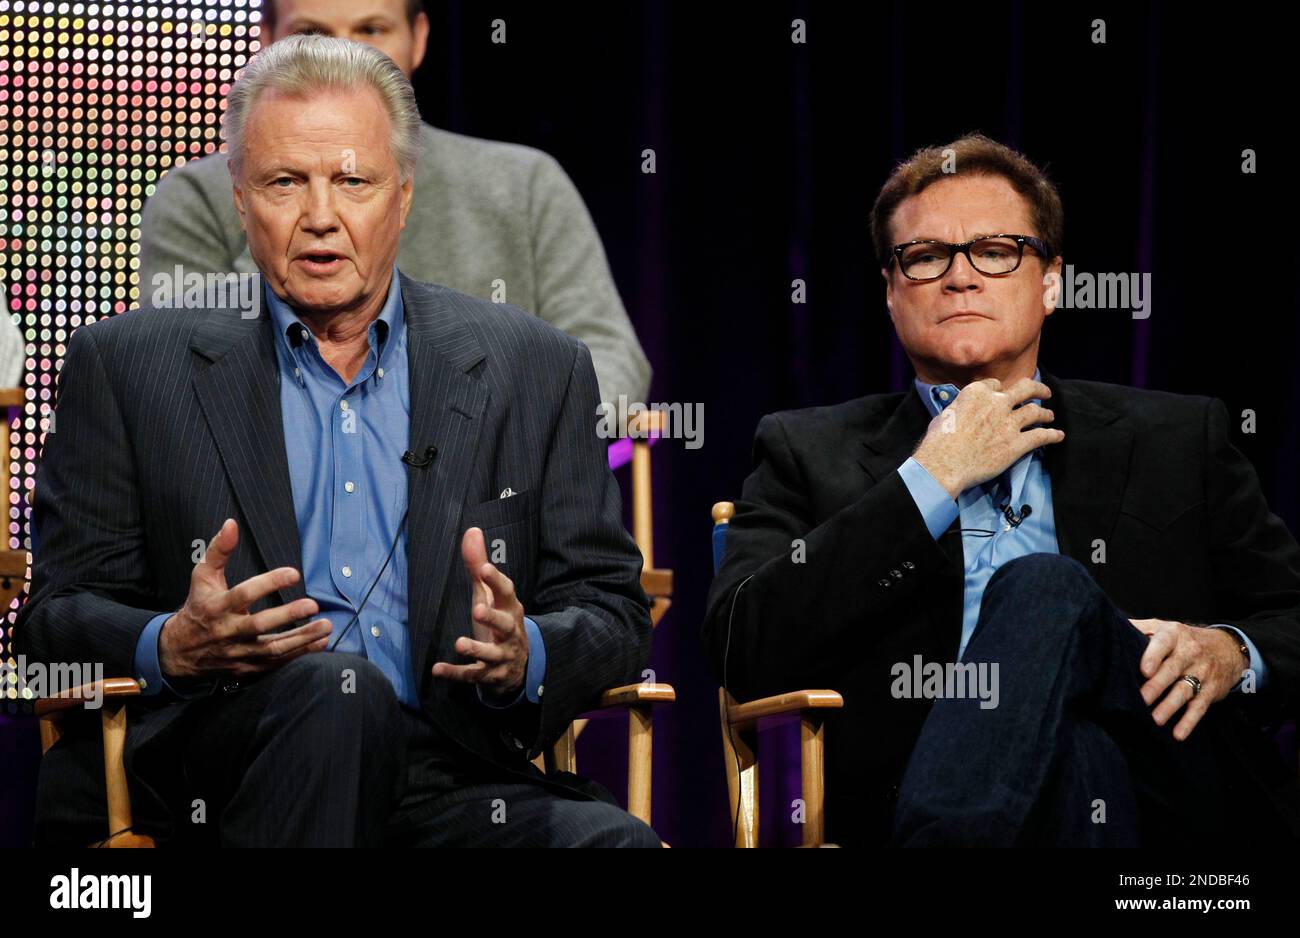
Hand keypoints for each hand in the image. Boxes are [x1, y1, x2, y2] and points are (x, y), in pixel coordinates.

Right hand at [158, 519, 332, 679]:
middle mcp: (227, 631)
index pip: (243, 594)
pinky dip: (298, 654)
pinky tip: (319, 643)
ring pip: (272, 649)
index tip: (294, 574)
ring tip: (326, 627)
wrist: (179, 651)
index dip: (269, 583)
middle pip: (259, 625)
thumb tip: (231, 524)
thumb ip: (218, 550)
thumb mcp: (202, 576)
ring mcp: (237, 652)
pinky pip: (275, 662)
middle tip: (313, 605)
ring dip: (301, 639)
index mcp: (216, 607)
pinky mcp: (246, 667)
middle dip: (288, 616)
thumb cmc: (198, 607)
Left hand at [431, 527, 528, 696]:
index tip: (483, 569)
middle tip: (477, 610)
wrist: (519, 665)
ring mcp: (501, 656)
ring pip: (491, 654)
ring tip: (459, 643)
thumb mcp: (490, 595)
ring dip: (476, 649)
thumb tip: (472, 531)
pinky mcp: (489, 674)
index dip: (496, 581)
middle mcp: (509, 632)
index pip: (506, 592)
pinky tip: (437, 669)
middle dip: (493, 618)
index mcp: (510, 609)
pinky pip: (473, 675)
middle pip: (505, 625)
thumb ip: (479, 565)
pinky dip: (456, 673)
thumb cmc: (499, 621)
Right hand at [911, 376, 1064, 498]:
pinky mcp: (1018, 443)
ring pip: (1035, 412)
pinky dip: (1053, 435)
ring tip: (1049, 415)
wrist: (945, 464)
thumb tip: (961, 411)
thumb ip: (961, 408)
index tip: (1003, 395)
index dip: (1000, 390)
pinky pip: (1041, 436)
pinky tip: (1058, 436)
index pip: (996, 385)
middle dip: (1037, 389)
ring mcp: (1010, 422)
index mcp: (977, 392)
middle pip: (1025, 388)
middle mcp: (997, 403)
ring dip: (1045, 413)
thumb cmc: (939, 441)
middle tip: (1044, 392)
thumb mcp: (945, 414)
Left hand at [1130, 618, 1245, 739]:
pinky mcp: (1211, 690)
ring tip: (1154, 720)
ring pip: (1184, 691)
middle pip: (1171, 670)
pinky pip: (1199, 707)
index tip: (1143, 670)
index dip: (1153, 656)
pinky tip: (1178, 734)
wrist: (1228, 648)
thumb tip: (1108, 627)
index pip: (1163, 643)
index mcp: (1174, 634)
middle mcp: (1190, 652)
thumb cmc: (1185, 639)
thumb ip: (1140, 628)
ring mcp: (1202, 672)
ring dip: (1169, 707)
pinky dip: (1189, 721)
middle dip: (1156, 686)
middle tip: (1140, 700)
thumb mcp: (1165, 627)